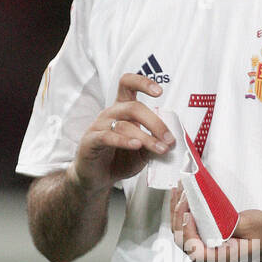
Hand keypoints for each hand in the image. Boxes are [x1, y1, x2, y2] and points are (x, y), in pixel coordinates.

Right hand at [71, 72, 174, 191]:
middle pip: (133, 107)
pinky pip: (107, 136)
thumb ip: (154, 143)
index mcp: (123, 109)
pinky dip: (124, 140)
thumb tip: (171, 141)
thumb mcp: (143, 152)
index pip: (128, 84)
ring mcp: (99, 126)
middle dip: (155, 122)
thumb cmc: (119, 160)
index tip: (159, 91)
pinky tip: (136, 145)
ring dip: (146, 137)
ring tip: (160, 149)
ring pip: (124, 125)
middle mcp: (111, 114)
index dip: (143, 82)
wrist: (98, 178)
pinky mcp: (90, 141)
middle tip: (169, 138)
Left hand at [170, 185, 261, 261]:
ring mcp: (203, 247)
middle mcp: (208, 256)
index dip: (188, 233)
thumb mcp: (250, 226)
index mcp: (220, 257)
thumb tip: (212, 219)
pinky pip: (186, 226)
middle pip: (183, 238)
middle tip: (182, 193)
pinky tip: (180, 196)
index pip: (195, 250)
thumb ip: (230, 226)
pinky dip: (182, 211)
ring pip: (181, 231)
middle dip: (179, 214)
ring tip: (178, 188)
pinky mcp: (203, 237)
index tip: (188, 214)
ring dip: (177, 209)